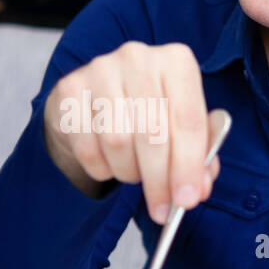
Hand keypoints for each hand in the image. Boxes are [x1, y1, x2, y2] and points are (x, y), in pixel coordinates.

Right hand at [42, 41, 222, 222]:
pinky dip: (103, 168)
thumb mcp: (180, 129)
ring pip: (118, 142)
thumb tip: (197, 191)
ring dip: (129, 172)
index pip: (188, 120)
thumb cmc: (148, 113)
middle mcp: (138, 58)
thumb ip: (198, 159)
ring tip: (134, 172)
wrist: (96, 97)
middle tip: (162, 210)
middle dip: (159, 180)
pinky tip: (110, 161)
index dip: (189, 166)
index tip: (187, 200)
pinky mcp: (70, 90)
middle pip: (152, 133)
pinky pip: (88, 147)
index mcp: (176, 62)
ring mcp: (100, 70)